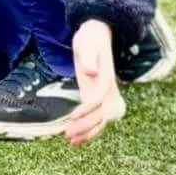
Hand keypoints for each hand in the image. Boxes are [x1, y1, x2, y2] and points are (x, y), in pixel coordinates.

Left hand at [64, 19, 125, 145]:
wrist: (97, 33)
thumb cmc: (91, 36)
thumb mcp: (87, 42)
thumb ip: (88, 57)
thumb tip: (92, 72)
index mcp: (106, 77)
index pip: (99, 98)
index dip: (88, 109)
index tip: (72, 116)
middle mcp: (107, 89)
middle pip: (101, 114)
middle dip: (86, 126)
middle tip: (67, 135)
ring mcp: (102, 94)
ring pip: (100, 120)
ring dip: (87, 132)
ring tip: (71, 141)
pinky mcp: (94, 95)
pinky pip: (95, 117)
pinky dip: (88, 129)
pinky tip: (76, 138)